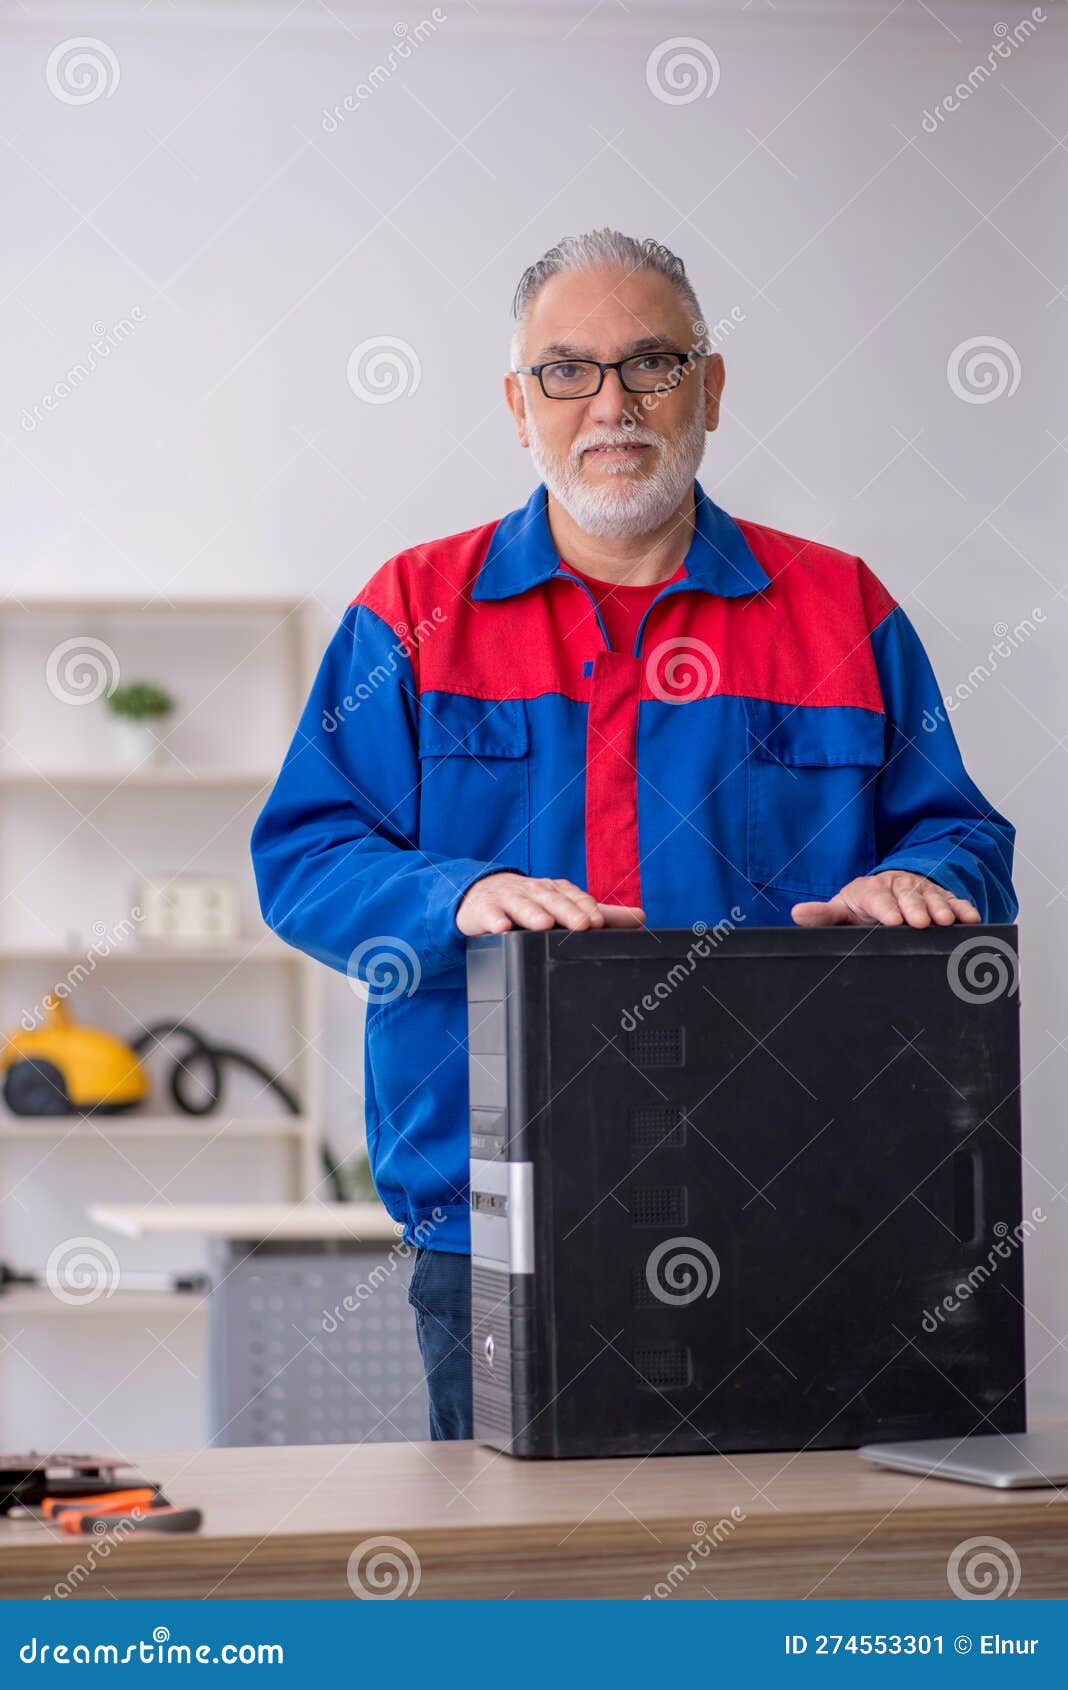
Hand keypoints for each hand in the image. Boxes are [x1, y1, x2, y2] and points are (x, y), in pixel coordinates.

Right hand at [456, 873, 644, 936]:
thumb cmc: (530, 902)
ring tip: (544, 925)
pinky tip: (501, 928)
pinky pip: (489, 914)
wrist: (482, 895)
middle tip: (583, 925)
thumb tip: (641, 916)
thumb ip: (601, 914)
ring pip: (521, 904)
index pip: (574, 897)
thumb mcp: (564, 906)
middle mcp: (534, 891)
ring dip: (533, 914)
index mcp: (556, 890)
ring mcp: (507, 898)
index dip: (586, 908)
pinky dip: (494, 920)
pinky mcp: (484, 909)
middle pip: (551, 900)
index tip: (599, 922)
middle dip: (567, 911)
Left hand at [791, 870, 980, 927]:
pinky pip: (953, 900)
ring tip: (946, 921)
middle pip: (907, 896)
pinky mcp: (941, 896)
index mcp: (870, 890)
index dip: (885, 909)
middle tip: (922, 922)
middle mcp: (898, 886)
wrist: (886, 890)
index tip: (893, 921)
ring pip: (932, 897)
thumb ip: (823, 916)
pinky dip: (963, 908)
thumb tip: (797, 914)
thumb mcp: (842, 909)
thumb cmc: (862, 906)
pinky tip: (971, 918)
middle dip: (915, 908)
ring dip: (941, 908)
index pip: (877, 898)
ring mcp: (921, 890)